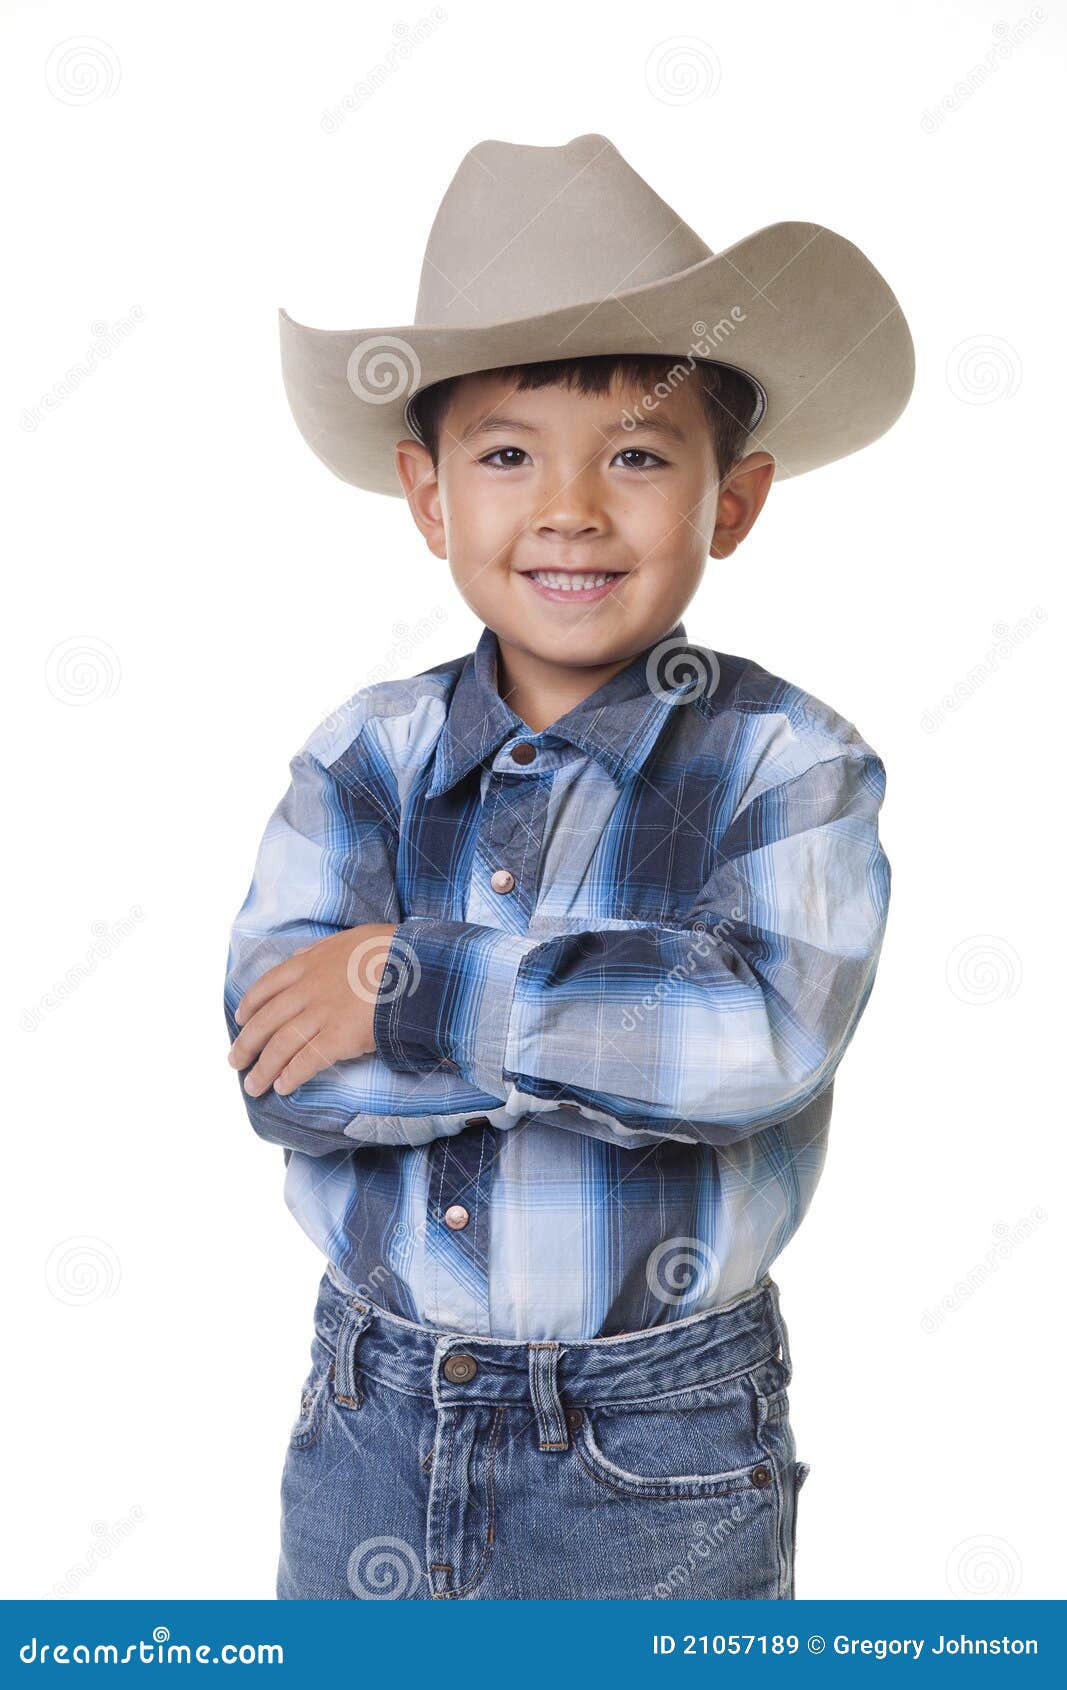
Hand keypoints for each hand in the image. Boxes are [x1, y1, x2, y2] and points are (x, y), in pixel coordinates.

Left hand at [227, 923, 398, 1097]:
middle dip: (246, 1044)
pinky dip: (291, 1076)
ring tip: (253, 1086)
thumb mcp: (350, 937)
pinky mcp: (340, 1038)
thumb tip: (303, 954)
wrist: (417, 966)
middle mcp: (308, 990)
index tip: (240, 1020)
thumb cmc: (390, 950)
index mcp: (309, 964)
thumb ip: (323, 949)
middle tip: (234, 1061)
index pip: (266, 986)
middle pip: (266, 1021)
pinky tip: (283, 1087)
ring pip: (281, 1046)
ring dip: (263, 1069)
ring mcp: (322, 1015)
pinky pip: (307, 1061)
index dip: (250, 1006)